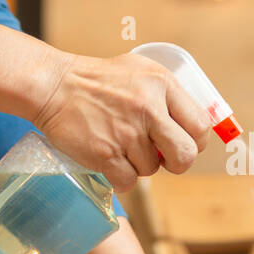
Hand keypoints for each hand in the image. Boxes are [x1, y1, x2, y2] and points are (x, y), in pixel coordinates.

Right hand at [34, 53, 211, 191]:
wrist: (53, 86)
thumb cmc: (98, 81)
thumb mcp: (141, 71)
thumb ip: (169, 95)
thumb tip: (194, 125)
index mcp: (162, 85)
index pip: (200, 125)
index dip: (195, 141)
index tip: (183, 142)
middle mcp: (148, 108)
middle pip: (185, 155)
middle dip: (177, 163)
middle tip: (163, 158)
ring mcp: (126, 132)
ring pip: (151, 170)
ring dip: (138, 165)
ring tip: (120, 145)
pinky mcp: (105, 153)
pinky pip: (128, 182)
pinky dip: (120, 178)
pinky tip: (110, 161)